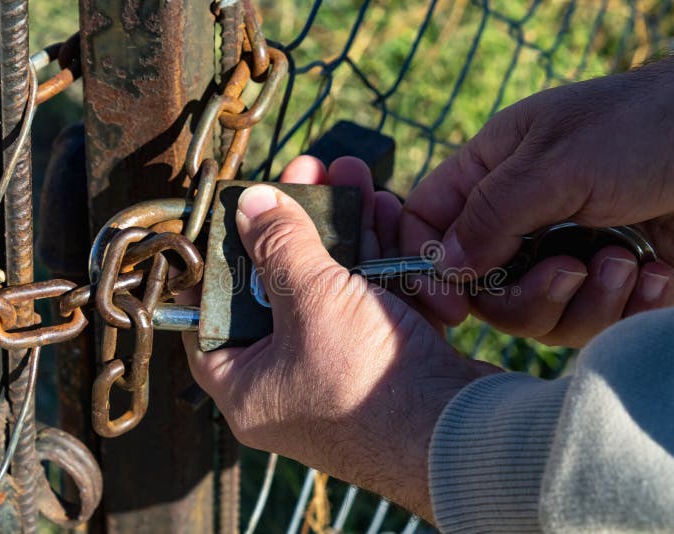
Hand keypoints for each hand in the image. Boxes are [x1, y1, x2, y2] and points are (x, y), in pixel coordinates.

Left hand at [181, 156, 498, 520]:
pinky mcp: (384, 362)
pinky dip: (383, 262)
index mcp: (246, 382)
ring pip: (335, 286)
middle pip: (282, 286)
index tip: (238, 209)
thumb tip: (248, 203)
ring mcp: (339, 370)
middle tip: (313, 170)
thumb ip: (278, 244)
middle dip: (303, 222)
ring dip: (350, 230)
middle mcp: (288, 379)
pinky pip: (373, 302)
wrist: (460, 431)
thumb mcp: (311, 299)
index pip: (213, 310)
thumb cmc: (367, 382)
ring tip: (358, 176)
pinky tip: (392, 216)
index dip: (221, 254)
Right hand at [401, 0, 673, 346]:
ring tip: (628, 264)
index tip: (452, 304)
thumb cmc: (649, 125)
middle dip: (531, 296)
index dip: (429, 268)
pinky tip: (656, 275)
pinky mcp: (616, 274)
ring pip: (543, 313)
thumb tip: (446, 268)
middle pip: (489, 289)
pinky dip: (627, 309)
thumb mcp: (557, 163)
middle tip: (572, 270)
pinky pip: (597, 319)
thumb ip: (491, 216)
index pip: (431, 224)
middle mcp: (526, 214)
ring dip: (588, 301)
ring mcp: (570, 246)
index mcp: (495, 171)